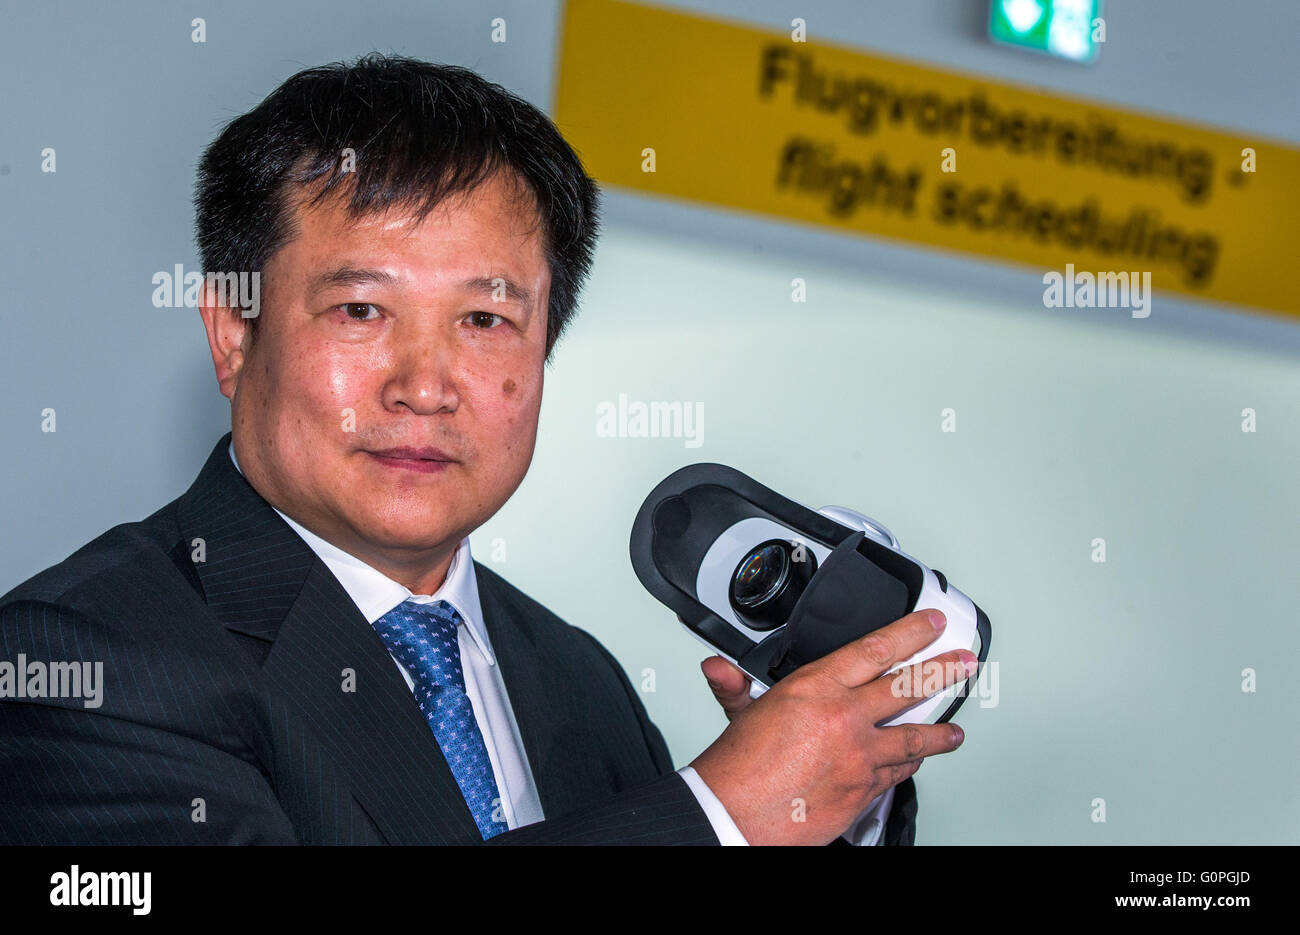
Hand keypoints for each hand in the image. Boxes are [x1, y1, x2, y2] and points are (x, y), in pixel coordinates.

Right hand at [690, 609, 972, 844]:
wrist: (736, 817)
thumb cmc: (738, 770)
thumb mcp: (738, 714)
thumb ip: (736, 686)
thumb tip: (718, 668)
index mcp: (816, 688)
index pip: (876, 650)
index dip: (912, 633)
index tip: (933, 624)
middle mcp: (844, 718)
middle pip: (909, 688)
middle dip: (943, 671)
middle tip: (965, 662)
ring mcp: (860, 756)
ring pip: (915, 738)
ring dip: (941, 732)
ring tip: (956, 729)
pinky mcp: (865, 791)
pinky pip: (898, 773)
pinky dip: (910, 765)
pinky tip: (917, 762)